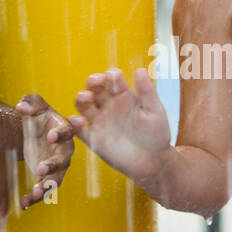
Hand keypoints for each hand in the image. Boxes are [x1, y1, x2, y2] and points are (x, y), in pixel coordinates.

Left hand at [15, 93, 74, 208]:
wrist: (35, 132)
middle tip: (41, 169)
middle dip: (53, 166)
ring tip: (35, 192)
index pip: (66, 131)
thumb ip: (30, 102)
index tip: (50, 136)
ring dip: (46, 187)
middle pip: (63, 160)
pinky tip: (24, 203)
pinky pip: (43, 190)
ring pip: (55, 180)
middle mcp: (64, 151)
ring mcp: (57, 167)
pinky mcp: (47, 178)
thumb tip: (21, 107)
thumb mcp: (34, 105)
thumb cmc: (39, 117)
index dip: (60, 134)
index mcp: (64, 130)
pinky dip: (34, 198)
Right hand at [69, 67, 172, 182]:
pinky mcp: (93, 137)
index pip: (112, 79)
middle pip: (94, 88)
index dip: (110, 75)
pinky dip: (75, 123)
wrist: (152, 162)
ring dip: (81, 98)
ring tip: (86, 98)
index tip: (113, 77)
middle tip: (95, 82)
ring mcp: (100, 120)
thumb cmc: (156, 134)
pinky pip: (79, 128)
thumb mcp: (155, 111)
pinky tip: (78, 121)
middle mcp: (109, 105)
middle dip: (92, 82)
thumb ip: (147, 91)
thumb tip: (140, 70)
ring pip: (83, 104)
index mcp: (124, 95)